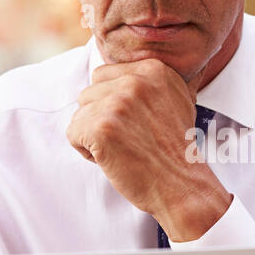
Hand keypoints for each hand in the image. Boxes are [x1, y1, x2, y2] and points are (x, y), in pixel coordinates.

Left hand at [66, 58, 231, 241]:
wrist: (182, 185)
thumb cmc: (176, 150)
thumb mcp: (176, 100)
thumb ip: (148, 82)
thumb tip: (114, 76)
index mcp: (153, 70)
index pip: (103, 75)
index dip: (111, 103)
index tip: (133, 123)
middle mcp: (135, 82)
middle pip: (88, 93)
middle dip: (100, 118)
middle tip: (127, 138)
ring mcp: (117, 104)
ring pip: (80, 114)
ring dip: (93, 135)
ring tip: (122, 149)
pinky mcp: (101, 128)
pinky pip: (73, 133)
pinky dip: (87, 151)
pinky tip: (113, 159)